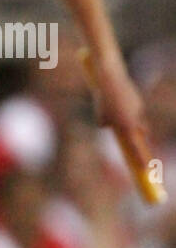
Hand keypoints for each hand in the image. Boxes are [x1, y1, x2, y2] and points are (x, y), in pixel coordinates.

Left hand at [93, 56, 154, 173]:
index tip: (147, 170)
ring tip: (115, 109)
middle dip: (137, 136)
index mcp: (126, 126)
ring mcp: (138, 109)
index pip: (136, 148)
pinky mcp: (137, 100)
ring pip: (137, 121)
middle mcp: (135, 120)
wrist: (110, 78)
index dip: (141, 159)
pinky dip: (126, 108)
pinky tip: (115, 99)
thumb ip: (105, 124)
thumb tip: (108, 126)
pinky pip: (132, 109)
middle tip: (135, 137)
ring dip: (130, 121)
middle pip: (141, 133)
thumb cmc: (103, 99)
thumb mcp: (100, 115)